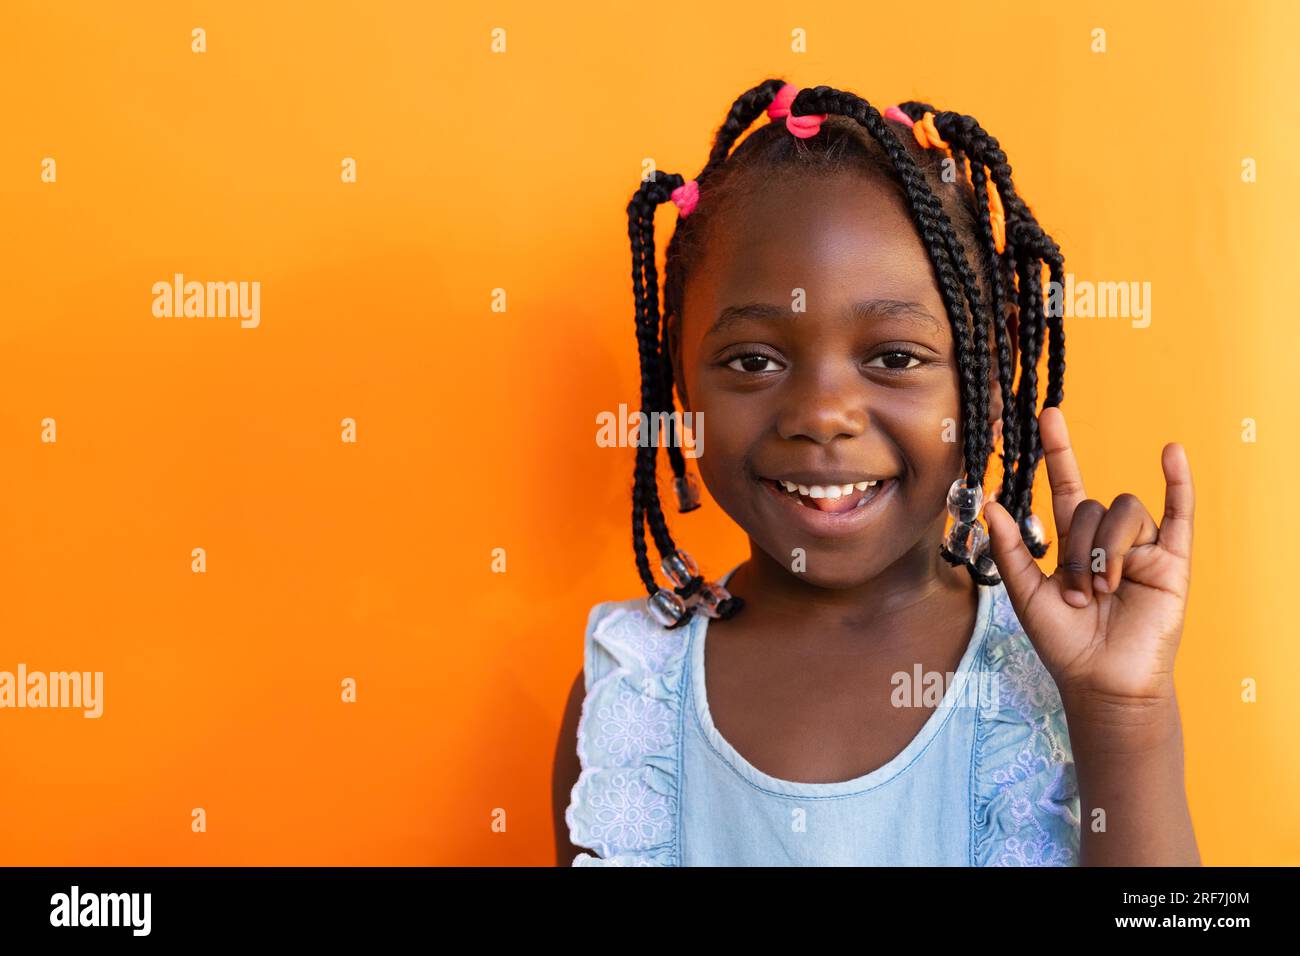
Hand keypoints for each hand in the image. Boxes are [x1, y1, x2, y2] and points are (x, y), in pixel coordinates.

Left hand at [983, 406, 1193, 707]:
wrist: (1102, 683)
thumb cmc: (1064, 645)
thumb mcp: (1026, 595)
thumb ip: (1011, 549)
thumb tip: (991, 503)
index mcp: (1073, 544)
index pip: (1067, 486)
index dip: (1058, 451)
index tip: (1047, 416)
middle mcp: (1108, 541)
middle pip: (1093, 508)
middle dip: (1080, 549)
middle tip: (1077, 594)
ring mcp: (1142, 549)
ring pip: (1125, 512)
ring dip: (1108, 549)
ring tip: (1104, 590)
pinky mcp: (1172, 563)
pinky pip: (1179, 514)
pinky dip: (1178, 482)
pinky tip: (1170, 453)